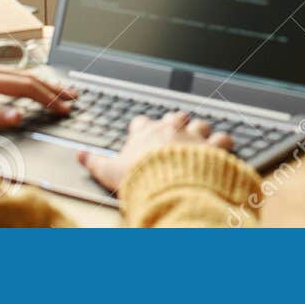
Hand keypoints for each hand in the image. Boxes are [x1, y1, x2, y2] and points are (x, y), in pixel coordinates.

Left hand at [0, 63, 75, 129]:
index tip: (65, 108)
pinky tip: (30, 86)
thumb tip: (19, 117)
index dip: (49, 98)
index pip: (27, 87)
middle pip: (28, 76)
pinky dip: (26, 81)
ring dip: (41, 82)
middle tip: (73, 98)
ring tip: (59, 91)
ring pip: (19, 73)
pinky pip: (8, 75)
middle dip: (53, 87)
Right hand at [80, 111, 237, 192]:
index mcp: (146, 134)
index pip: (141, 122)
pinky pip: (222, 139)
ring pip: (199, 124)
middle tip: (175, 132)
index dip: (142, 127)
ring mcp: (193, 137)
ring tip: (202, 139)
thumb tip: (79, 155)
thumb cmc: (138, 178)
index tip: (142, 132)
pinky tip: (225, 148)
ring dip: (200, 131)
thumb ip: (94, 162)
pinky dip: (224, 143)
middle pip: (173, 118)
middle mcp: (170, 130)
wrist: (168, 186)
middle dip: (175, 123)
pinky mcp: (212, 148)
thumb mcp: (109, 172)